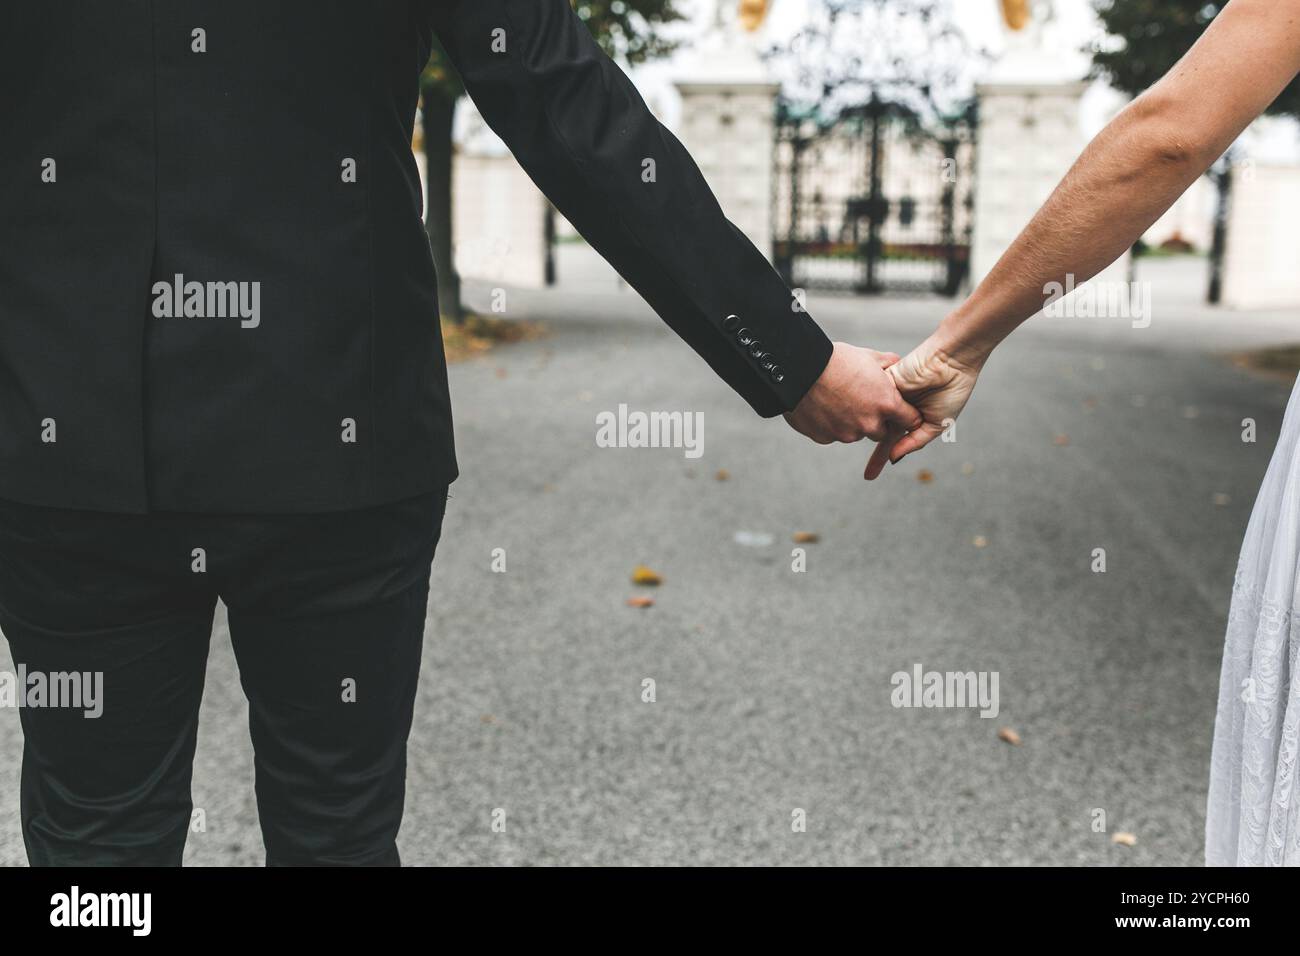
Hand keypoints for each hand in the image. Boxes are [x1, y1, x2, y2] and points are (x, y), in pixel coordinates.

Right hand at [784, 342, 922, 453]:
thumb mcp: (869, 356)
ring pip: (855, 434)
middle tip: (861, 402)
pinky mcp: (825, 438)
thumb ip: (888, 364)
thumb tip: (897, 364)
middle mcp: (869, 424)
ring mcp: (846, 434)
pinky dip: (830, 425)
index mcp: (886, 404)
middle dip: (875, 421)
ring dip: (851, 423)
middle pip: (881, 432)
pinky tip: (821, 406)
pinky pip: (832, 435)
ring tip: (837, 400)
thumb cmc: (836, 360)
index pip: (910, 420)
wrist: (799, 370)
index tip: (898, 410)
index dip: (905, 415)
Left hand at [863, 333, 983, 479]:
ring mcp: (889, 396)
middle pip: (877, 431)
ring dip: (864, 427)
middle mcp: (897, 408)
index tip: (869, 475)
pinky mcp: (883, 382)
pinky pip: (870, 397)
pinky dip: (865, 405)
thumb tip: (892, 457)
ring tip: (851, 439)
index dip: (881, 457)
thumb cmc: (950, 391)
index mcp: (910, 417)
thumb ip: (914, 441)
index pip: (891, 440)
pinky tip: (854, 411)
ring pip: (872, 416)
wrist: (951, 362)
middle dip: (870, 450)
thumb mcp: (936, 423)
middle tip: (864, 474)